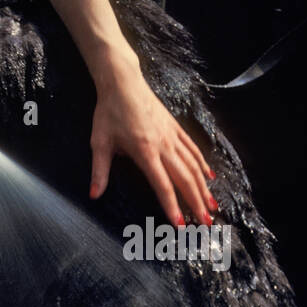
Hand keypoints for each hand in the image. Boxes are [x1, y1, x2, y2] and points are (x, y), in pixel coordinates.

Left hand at [88, 63, 216, 225]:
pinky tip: (209, 176)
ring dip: (203, 187)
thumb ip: (99, 171)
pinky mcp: (175, 127)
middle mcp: (163, 145)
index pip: (162, 184)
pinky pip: (193, 149)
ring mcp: (172, 135)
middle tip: (205, 223)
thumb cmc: (108, 112)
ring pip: (193, 165)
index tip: (180, 224)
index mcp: (144, 151)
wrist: (123, 82)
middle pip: (184, 178)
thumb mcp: (99, 142)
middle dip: (196, 202)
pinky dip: (202, 164)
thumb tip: (94, 194)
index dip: (171, 205)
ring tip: (212, 205)